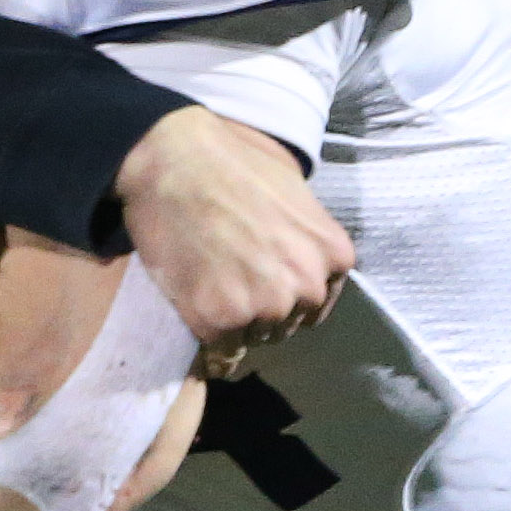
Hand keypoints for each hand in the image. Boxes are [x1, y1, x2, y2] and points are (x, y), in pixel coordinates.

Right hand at [112, 106, 352, 364]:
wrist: (176, 160)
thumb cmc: (234, 164)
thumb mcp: (297, 193)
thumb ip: (309, 238)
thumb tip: (305, 261)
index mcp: (334, 255)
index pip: (317, 303)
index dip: (286, 295)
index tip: (261, 283)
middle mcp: (307, 286)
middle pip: (288, 324)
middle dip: (261, 311)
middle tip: (229, 282)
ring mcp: (264, 307)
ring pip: (254, 338)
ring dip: (234, 324)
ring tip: (209, 286)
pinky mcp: (219, 321)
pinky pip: (220, 350)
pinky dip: (207, 336)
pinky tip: (195, 305)